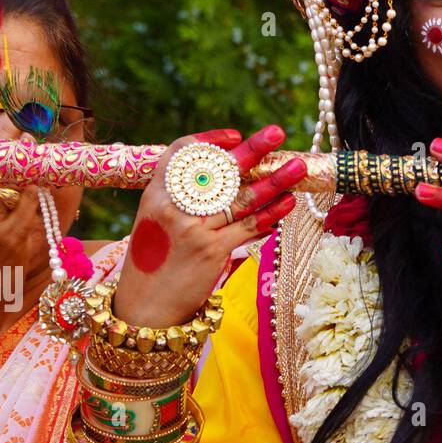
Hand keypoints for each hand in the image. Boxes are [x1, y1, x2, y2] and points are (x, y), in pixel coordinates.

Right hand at [112, 126, 303, 327]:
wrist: (143, 309)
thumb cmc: (154, 263)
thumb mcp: (156, 223)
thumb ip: (184, 199)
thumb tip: (228, 176)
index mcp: (155, 194)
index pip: (182, 154)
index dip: (210, 140)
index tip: (235, 136)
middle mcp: (172, 207)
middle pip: (220, 171)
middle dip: (252, 149)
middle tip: (277, 132)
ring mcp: (192, 229)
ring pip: (242, 198)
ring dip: (275, 180)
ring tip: (298, 166)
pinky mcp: (211, 251)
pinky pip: (248, 227)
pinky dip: (271, 214)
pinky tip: (288, 203)